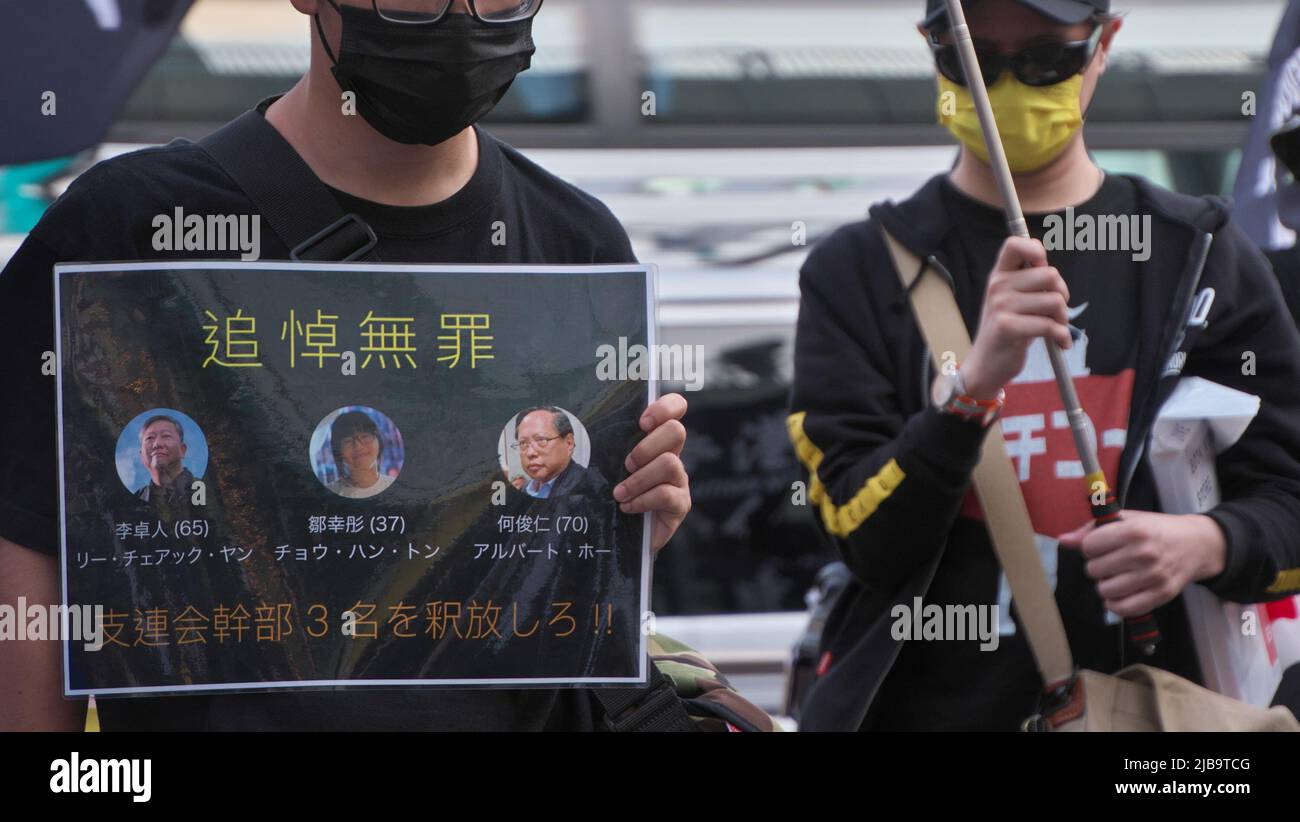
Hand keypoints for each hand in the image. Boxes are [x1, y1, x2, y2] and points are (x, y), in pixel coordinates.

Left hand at [613, 393, 690, 554]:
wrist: (619, 535)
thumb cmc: (609, 495)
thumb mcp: (607, 466)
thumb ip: (606, 446)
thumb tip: (577, 426)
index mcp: (655, 439)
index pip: (675, 407)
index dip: (665, 407)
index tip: (642, 422)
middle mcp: (671, 455)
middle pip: (676, 431)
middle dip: (647, 446)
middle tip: (627, 464)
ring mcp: (678, 479)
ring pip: (669, 464)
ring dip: (639, 479)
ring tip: (619, 493)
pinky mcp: (681, 504)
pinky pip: (667, 494)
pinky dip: (643, 500)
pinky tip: (628, 507)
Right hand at [961, 236, 1071, 399]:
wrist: (986, 365)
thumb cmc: (1008, 330)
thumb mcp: (1012, 300)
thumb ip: (1028, 280)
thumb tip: (1049, 267)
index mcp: (998, 275)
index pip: (1014, 244)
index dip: (1035, 250)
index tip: (1042, 268)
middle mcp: (997, 286)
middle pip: (1050, 275)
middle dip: (1063, 295)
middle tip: (1056, 311)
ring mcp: (1000, 306)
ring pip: (1055, 301)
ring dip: (1063, 318)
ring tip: (1055, 329)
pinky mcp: (1008, 327)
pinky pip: (1050, 325)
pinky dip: (1061, 337)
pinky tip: (1059, 343)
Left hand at [1058, 511, 1226, 617]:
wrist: (1197, 544)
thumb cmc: (1156, 529)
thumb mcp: (1126, 519)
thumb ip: (1092, 530)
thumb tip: (1063, 541)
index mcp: (1133, 530)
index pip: (1089, 547)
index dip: (1091, 547)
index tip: (1102, 546)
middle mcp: (1143, 554)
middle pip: (1094, 570)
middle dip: (1098, 566)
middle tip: (1112, 562)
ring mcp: (1154, 576)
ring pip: (1105, 591)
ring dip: (1106, 585)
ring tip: (1117, 576)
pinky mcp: (1162, 594)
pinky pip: (1124, 608)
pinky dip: (1116, 604)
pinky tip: (1120, 594)